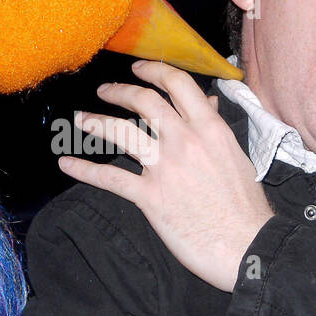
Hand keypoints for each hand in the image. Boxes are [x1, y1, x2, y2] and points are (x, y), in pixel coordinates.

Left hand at [58, 60, 274, 292]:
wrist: (248, 245)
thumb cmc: (245, 206)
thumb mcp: (235, 156)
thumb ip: (215, 128)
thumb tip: (208, 103)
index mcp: (210, 128)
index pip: (177, 84)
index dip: (153, 70)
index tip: (137, 69)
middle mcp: (185, 141)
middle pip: (143, 100)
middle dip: (119, 90)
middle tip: (104, 90)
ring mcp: (165, 168)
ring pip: (121, 132)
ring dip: (96, 122)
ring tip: (80, 119)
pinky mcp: (150, 197)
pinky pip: (110, 178)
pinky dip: (85, 170)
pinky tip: (67, 164)